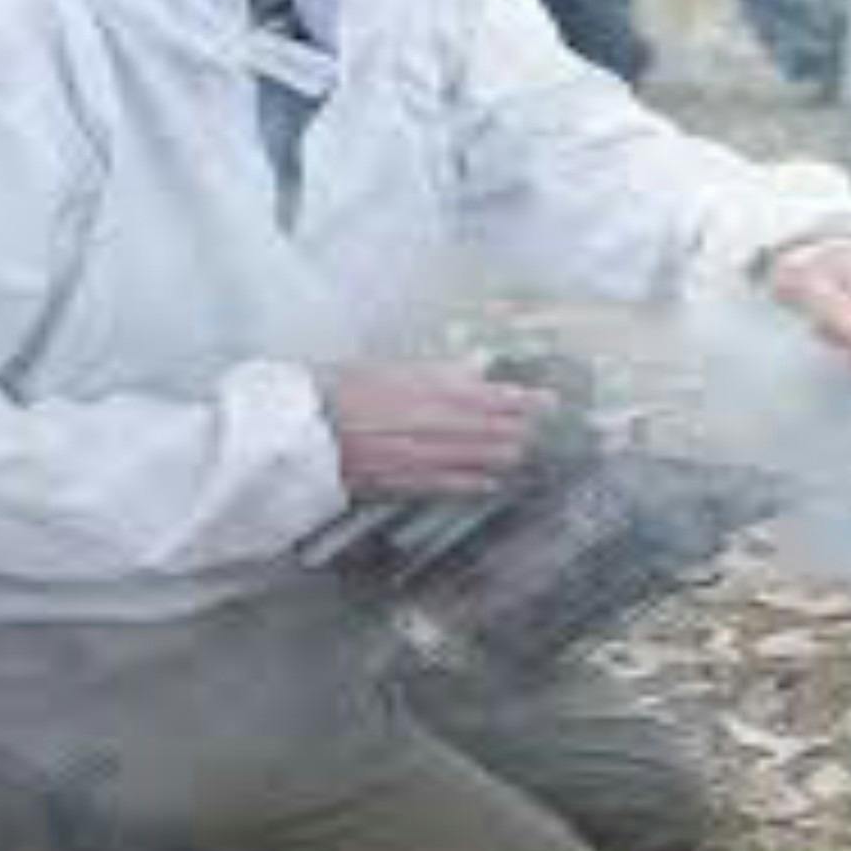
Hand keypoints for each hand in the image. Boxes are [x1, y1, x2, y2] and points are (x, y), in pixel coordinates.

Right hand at [319, 363, 556, 497]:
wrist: (300, 429)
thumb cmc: (337, 389)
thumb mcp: (387, 368)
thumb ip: (437, 370)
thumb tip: (475, 365)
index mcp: (429, 391)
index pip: (491, 396)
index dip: (524, 400)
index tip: (550, 399)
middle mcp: (434, 425)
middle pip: (492, 429)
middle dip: (523, 428)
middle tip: (548, 428)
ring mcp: (421, 456)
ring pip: (476, 457)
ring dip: (505, 454)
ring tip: (526, 450)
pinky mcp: (404, 481)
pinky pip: (448, 485)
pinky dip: (473, 483)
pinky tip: (490, 483)